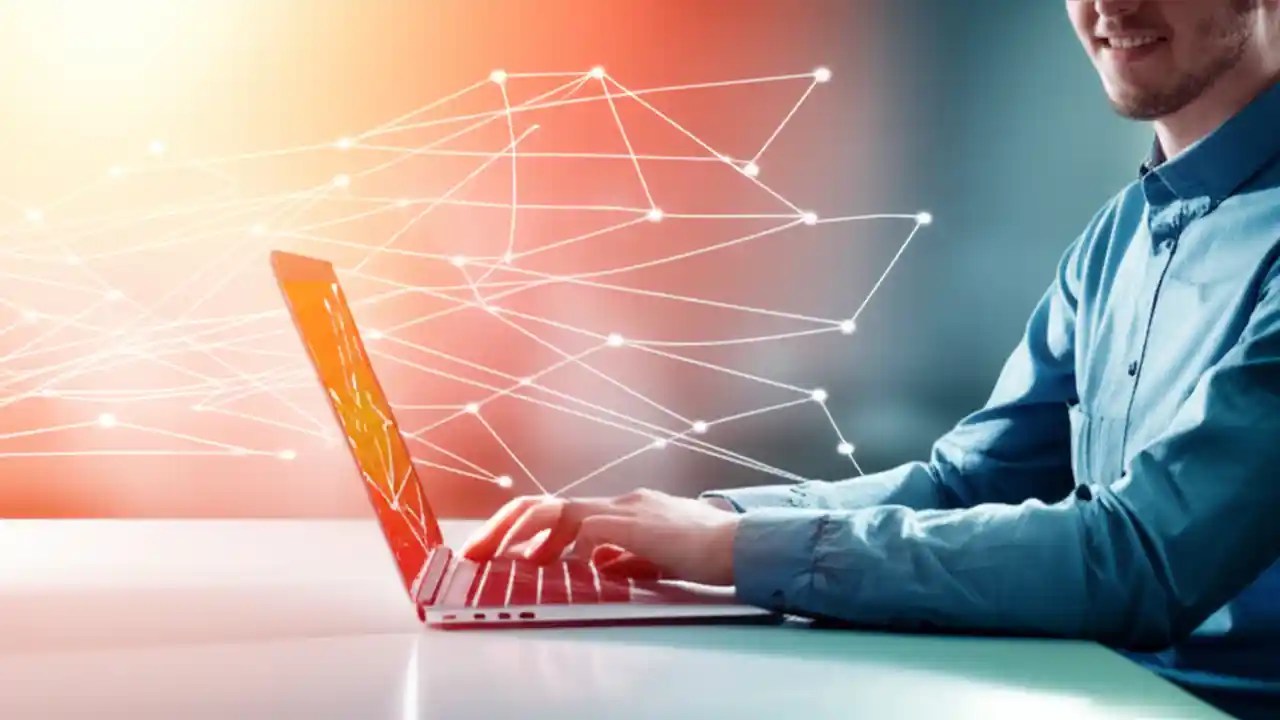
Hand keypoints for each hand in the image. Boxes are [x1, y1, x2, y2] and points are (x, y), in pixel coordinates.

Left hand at [459, 489, 740, 585]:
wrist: (742, 544)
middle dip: (504, 527)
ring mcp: (625, 510)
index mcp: (619, 509)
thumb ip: (624, 558)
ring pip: (558, 510)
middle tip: (476, 552)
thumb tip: (595, 566)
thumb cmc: (706, 552)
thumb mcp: (654, 558)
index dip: (521, 529)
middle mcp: (616, 503)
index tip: (496, 551)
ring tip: (495, 556)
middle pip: (545, 505)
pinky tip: (546, 563)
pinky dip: (562, 544)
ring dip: (520, 533)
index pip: (557, 512)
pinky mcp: (637, 525)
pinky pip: (589, 528)